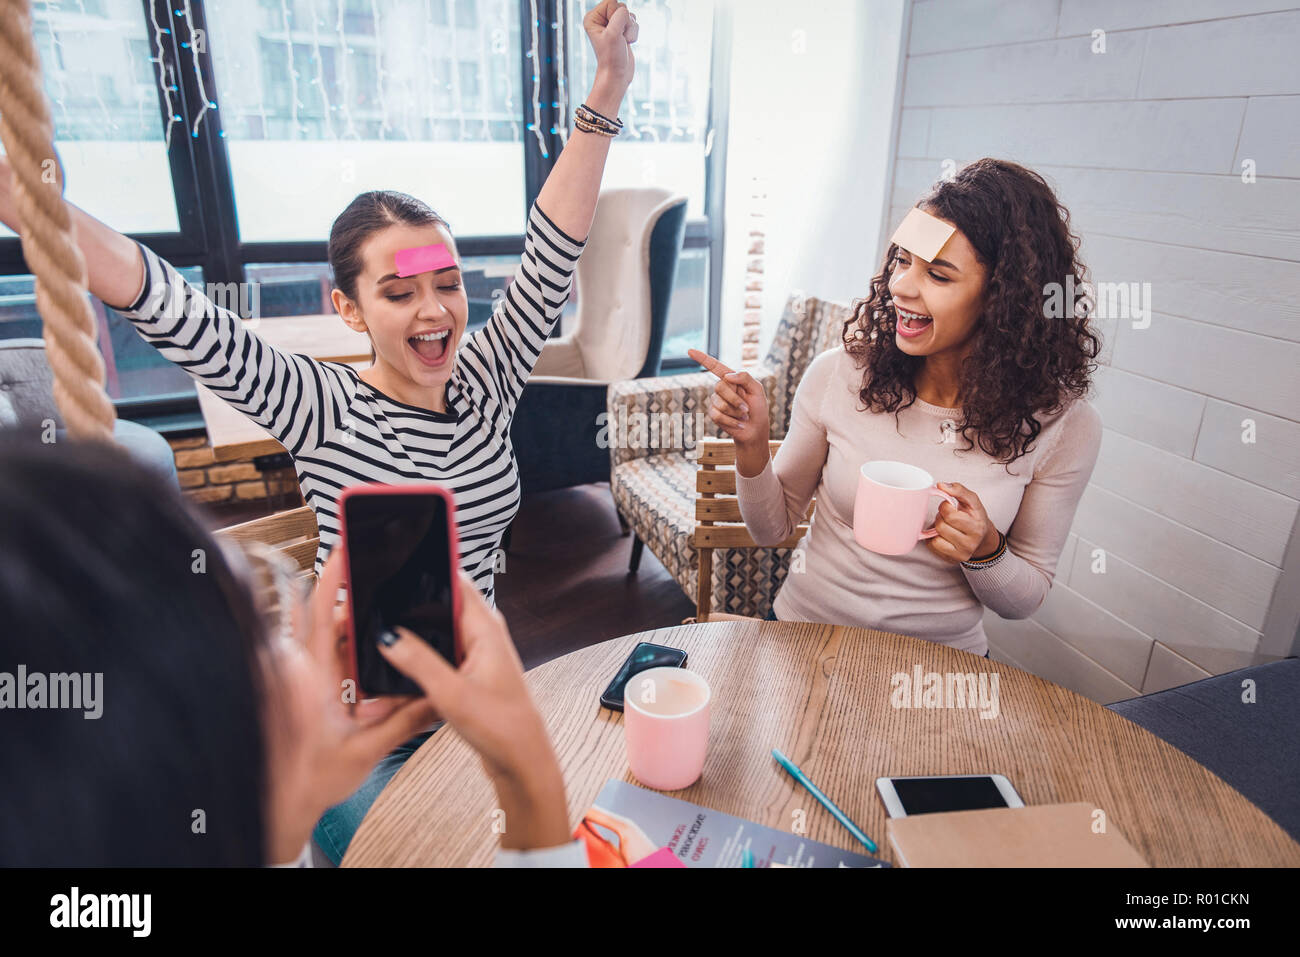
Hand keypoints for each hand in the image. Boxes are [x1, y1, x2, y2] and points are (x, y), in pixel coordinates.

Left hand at [262, 549, 438, 862]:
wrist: (284, 803)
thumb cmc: (314, 779)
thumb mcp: (367, 749)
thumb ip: (403, 721)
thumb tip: (436, 698)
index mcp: (314, 678)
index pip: (320, 616)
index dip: (331, 581)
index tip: (344, 551)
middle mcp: (306, 672)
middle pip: (324, 617)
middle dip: (348, 593)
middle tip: (372, 568)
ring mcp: (306, 679)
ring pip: (326, 635)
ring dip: (350, 619)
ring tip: (377, 602)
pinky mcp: (310, 691)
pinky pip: (328, 654)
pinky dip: (346, 642)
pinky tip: (366, 641)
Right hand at [376, 570, 569, 849]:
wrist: (522, 761)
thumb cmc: (501, 727)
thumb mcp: (452, 693)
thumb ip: (418, 660)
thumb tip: (387, 635)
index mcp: (486, 627)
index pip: (454, 581)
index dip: (426, 571)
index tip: (394, 570)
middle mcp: (483, 634)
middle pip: (440, 606)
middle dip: (411, 608)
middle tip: (376, 611)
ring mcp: (477, 653)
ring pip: (437, 634)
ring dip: (414, 639)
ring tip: (381, 642)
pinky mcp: (470, 673)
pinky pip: (439, 656)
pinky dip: (420, 661)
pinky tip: (398, 670)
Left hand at [584, 0, 637, 95]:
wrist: (617, 74)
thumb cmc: (612, 56)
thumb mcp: (614, 33)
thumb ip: (620, 15)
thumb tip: (625, 10)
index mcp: (593, 17)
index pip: (611, 2)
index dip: (616, 15)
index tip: (612, 31)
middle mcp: (601, 19)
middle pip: (621, 7)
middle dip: (625, 22)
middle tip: (619, 37)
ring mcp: (612, 25)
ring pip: (630, 15)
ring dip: (630, 29)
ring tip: (623, 41)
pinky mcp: (622, 31)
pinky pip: (634, 23)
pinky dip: (634, 34)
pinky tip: (627, 43)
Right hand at [689, 348, 768, 447]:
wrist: (755, 429)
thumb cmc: (758, 408)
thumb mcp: (757, 389)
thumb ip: (745, 377)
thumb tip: (727, 375)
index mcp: (732, 379)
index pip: (715, 366)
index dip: (702, 358)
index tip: (690, 351)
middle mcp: (722, 388)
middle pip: (720, 386)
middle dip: (735, 399)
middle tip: (746, 408)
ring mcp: (716, 401)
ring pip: (720, 403)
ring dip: (735, 412)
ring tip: (743, 416)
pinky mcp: (714, 414)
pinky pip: (718, 415)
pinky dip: (732, 421)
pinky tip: (739, 424)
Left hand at [925, 482, 997, 563]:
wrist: (983, 538)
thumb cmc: (974, 516)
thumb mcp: (972, 500)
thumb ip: (958, 489)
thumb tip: (940, 485)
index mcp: (977, 526)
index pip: (949, 514)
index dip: (945, 506)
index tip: (949, 506)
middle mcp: (971, 542)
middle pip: (941, 526)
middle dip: (940, 517)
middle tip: (947, 516)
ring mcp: (961, 553)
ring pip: (935, 538)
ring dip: (937, 529)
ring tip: (946, 525)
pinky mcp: (952, 560)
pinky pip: (932, 546)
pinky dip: (933, 538)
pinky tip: (942, 535)